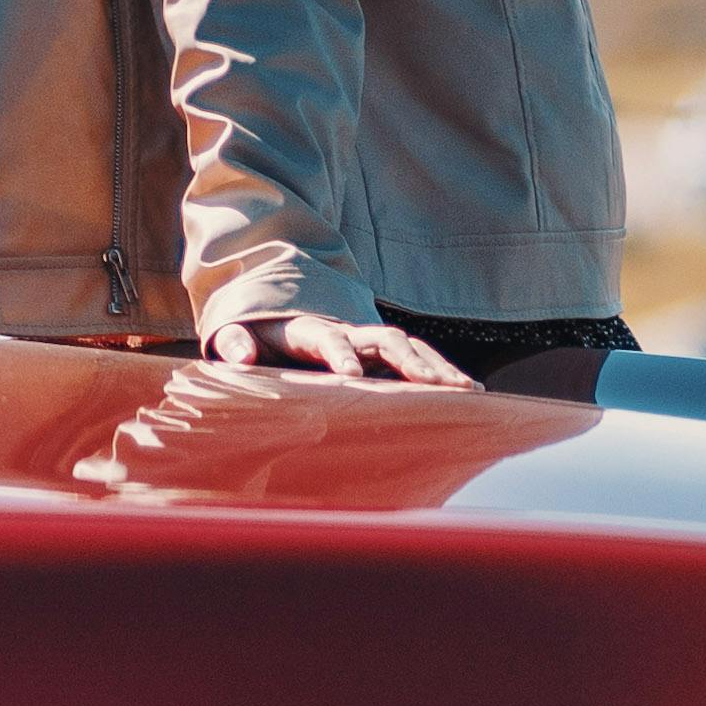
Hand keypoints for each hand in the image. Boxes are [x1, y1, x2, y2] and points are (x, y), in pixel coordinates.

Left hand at [204, 310, 475, 386]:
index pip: (329, 339)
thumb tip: (239, 356)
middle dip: (411, 361)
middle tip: (436, 387)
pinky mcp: (382, 354)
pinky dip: (443, 373)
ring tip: (467, 391)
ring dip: (437, 367)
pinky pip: (418, 359)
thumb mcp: (238, 334)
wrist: (277, 311)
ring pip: (410, 348)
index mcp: (309, 330)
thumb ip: (234, 344)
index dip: (340, 354)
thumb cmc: (256, 333)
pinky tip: (470, 393)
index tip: (352, 375)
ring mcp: (368, 340)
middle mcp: (347, 331)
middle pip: (386, 339)